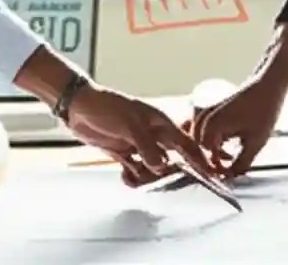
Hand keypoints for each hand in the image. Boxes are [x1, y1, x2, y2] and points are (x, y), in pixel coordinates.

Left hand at [66, 84, 216, 187]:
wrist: (79, 107)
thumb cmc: (107, 106)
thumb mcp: (130, 124)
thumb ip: (148, 147)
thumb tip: (161, 167)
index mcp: (161, 123)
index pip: (186, 144)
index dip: (198, 158)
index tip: (209, 173)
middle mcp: (154, 135)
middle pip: (172, 160)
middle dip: (168, 174)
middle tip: (159, 181)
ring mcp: (140, 145)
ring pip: (153, 169)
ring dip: (146, 178)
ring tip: (134, 177)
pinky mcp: (125, 152)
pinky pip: (136, 171)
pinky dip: (133, 178)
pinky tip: (126, 177)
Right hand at [189, 73, 287, 177]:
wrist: (268, 86)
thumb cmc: (263, 110)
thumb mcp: (255, 142)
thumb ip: (242, 163)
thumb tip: (230, 178)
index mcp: (212, 127)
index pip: (206, 158)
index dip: (216, 170)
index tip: (228, 176)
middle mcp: (203, 120)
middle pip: (199, 150)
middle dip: (211, 161)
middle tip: (228, 170)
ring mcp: (205, 114)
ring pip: (199, 141)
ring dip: (211, 152)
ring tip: (228, 159)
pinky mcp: (211, 111)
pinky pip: (202, 131)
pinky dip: (210, 141)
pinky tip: (226, 147)